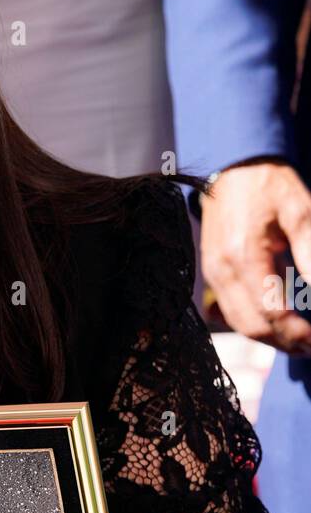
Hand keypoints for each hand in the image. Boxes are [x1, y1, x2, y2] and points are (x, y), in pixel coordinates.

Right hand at [200, 161, 310, 353]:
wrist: (233, 169)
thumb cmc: (269, 185)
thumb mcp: (301, 212)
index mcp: (243, 255)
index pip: (270, 312)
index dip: (297, 333)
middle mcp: (221, 270)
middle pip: (252, 327)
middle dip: (285, 343)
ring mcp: (212, 274)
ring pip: (239, 325)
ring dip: (270, 338)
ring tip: (299, 339)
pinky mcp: (212, 273)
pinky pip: (230, 312)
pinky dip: (254, 325)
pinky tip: (277, 324)